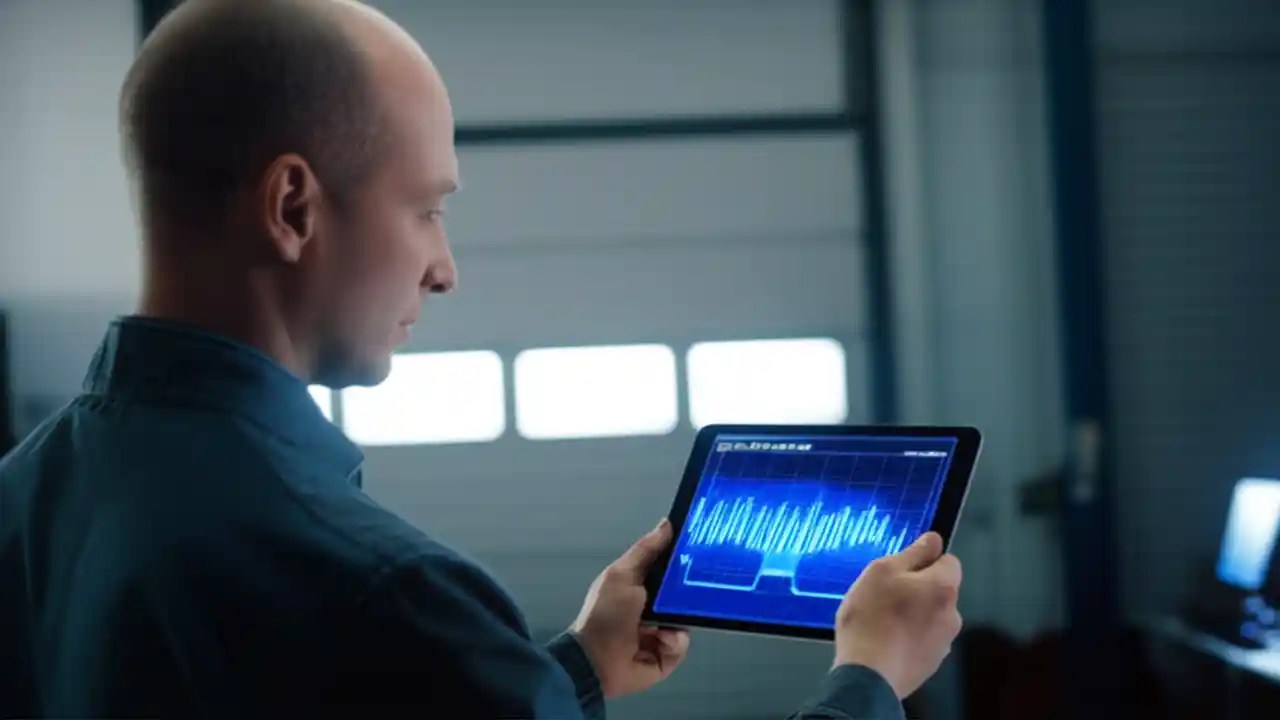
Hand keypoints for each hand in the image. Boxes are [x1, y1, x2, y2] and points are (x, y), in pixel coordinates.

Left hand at [569, 518, 690, 698]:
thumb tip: (665, 525)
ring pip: (686, 619)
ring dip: (676, 621)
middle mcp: (651, 608)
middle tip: (680, 595)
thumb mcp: (622, 574)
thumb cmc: (603, 616)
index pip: (669, 569)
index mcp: (640, 586)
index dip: (682, 561)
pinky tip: (659, 639)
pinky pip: (682, 644)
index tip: (697, 553)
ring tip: (660, 624)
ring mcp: (659, 632)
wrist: (597, 661)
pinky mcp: (665, 655)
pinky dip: (673, 642)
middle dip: (687, 594)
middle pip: (683, 594)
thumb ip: (645, 550)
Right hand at [833, 531, 962, 698]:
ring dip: (913, 614)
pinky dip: (908, 636)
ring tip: (881, 620)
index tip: (902, 567)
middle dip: (917, 589)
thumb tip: (933, 540)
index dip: (925, 560)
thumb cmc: (871, 619)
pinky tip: (885, 639)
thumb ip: (912, 553)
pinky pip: (922, 639)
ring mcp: (943, 642)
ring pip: (929, 616)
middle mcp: (952, 615)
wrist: (868, 675)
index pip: (949, 560)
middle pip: (938, 590)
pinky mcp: (931, 663)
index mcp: (944, 587)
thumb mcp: (881, 571)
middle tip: (885, 594)